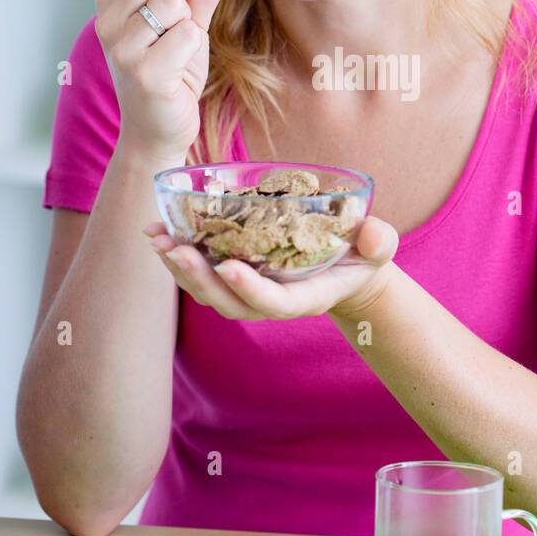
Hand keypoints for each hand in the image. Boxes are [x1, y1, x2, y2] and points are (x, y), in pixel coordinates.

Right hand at [95, 0, 242, 162]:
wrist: (158, 130)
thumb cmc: (172, 72)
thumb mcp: (190, 20)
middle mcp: (106, 18)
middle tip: (181, 23)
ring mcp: (120, 45)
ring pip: (174, 2)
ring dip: (188, 26)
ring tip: (175, 52)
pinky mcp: (142, 70)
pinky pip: (187, 34)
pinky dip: (193, 49)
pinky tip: (177, 70)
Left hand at [142, 215, 398, 320]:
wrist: (344, 267)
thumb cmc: (362, 255)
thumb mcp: (378, 247)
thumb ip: (380, 242)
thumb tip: (374, 235)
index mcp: (306, 297)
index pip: (276, 302)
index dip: (252, 289)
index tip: (230, 268)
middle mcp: (272, 301)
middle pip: (230, 302)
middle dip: (199, 278)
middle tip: (175, 249)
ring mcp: (250, 293)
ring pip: (208, 292)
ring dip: (179, 268)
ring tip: (157, 239)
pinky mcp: (235, 278)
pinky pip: (202, 275)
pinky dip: (178, 257)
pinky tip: (158, 233)